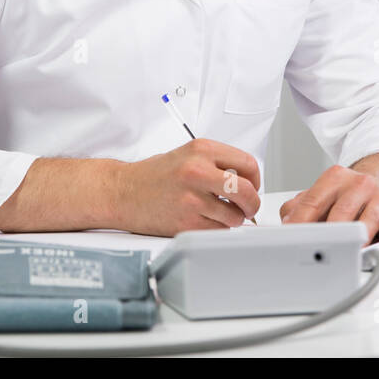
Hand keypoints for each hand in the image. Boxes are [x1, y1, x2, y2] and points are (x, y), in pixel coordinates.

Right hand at [116, 138, 261, 236]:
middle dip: (252, 203)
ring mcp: (192, 198)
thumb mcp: (187, 154)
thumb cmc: (154, 175)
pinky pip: (218, 229)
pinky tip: (203, 219)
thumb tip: (248, 180)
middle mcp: (197, 171)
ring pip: (235, 215)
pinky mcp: (186, 222)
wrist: (123, 192)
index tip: (252, 186)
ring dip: (233, 218)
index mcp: (201, 149)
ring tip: (218, 213)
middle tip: (248, 207)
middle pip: (247, 191)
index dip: (255, 179)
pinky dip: (217, 228)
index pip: (248, 164)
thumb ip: (217, 163)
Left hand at [280, 163, 378, 245]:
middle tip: (320, 249)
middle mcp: (357, 183)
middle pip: (340, 212)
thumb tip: (287, 224)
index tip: (292, 240)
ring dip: (359, 235)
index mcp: (334, 178)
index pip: (313, 203)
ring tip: (351, 248)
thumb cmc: (347, 194)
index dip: (301, 223)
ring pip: (368, 218)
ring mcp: (378, 195)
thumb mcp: (322, 193)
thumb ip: (300, 207)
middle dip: (330, 233)